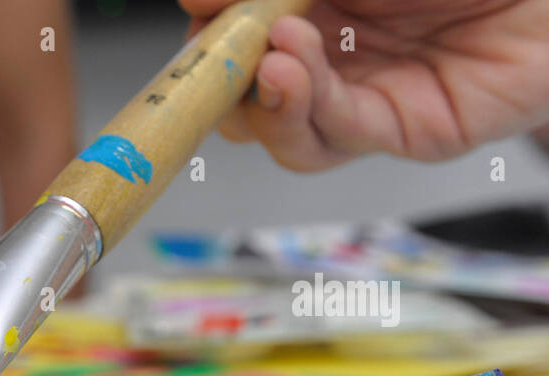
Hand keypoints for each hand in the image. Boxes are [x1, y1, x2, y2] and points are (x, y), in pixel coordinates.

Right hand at [182, 0, 548, 169]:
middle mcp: (338, 56)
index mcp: (322, 7)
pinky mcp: (404, 132)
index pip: (241, 38)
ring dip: (260, 99)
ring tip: (269, 55)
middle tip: (217, 48)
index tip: (198, 14)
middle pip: (248, 97)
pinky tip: (290, 68)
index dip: (212, 36)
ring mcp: (369, 97)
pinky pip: (335, 136)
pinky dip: (301, 109)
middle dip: (221, 80)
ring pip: (282, 129)